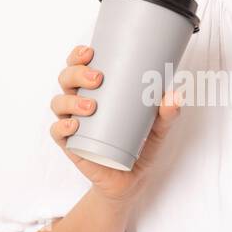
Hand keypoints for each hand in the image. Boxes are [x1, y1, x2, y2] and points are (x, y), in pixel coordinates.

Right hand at [50, 44, 183, 204]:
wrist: (130, 179)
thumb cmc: (140, 145)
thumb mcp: (158, 128)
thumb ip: (167, 114)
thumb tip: (174, 96)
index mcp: (96, 91)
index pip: (79, 65)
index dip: (77, 55)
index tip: (90, 51)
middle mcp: (79, 103)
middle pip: (66, 79)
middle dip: (76, 74)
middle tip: (97, 78)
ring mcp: (72, 124)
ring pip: (58, 103)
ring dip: (70, 101)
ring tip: (91, 107)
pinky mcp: (71, 145)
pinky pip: (57, 133)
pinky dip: (62, 127)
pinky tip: (74, 126)